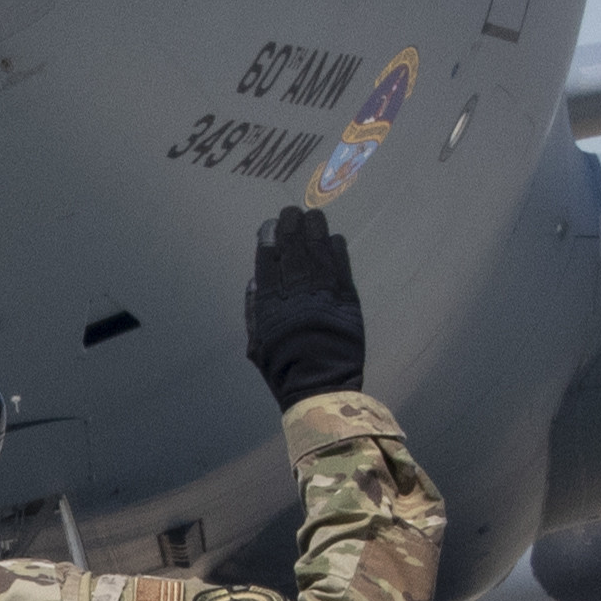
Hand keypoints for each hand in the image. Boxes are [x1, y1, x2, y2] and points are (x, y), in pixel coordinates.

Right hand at [242, 208, 365, 406]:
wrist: (320, 388)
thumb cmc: (283, 370)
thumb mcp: (256, 345)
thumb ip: (253, 311)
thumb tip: (256, 281)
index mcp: (270, 306)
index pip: (267, 263)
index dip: (269, 240)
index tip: (270, 225)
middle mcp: (295, 296)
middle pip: (293, 253)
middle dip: (291, 229)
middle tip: (292, 212)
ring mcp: (323, 297)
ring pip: (317, 256)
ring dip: (315, 233)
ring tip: (313, 216)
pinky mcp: (347, 303)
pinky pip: (342, 270)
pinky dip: (338, 252)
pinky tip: (334, 239)